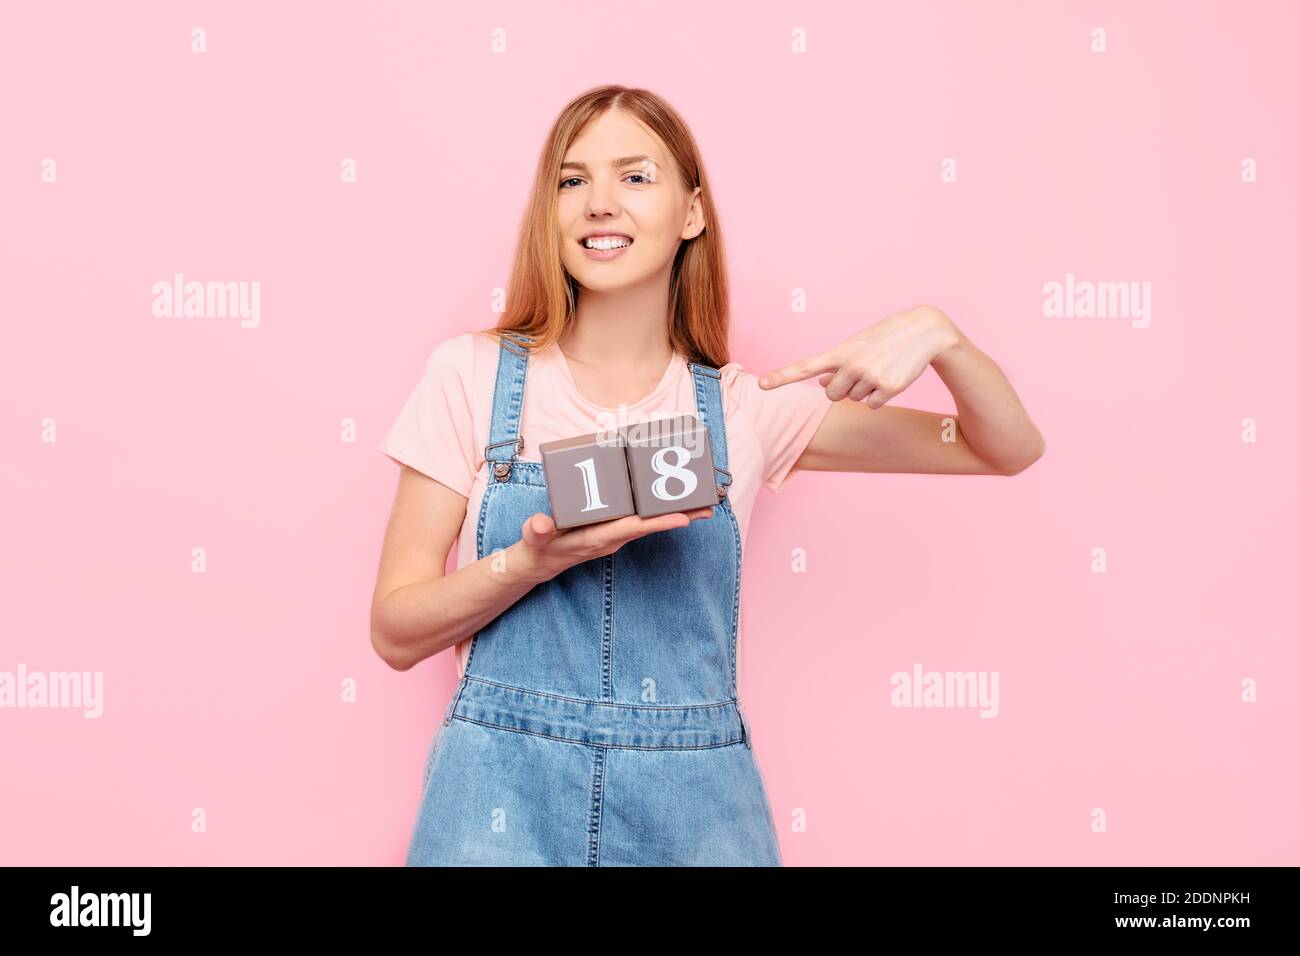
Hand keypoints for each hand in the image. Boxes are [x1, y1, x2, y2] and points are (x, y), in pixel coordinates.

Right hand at [514, 507, 714, 583]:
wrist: (539, 563)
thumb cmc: (539, 547)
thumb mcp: (534, 538)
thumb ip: (537, 530)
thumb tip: (538, 524)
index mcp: (597, 537)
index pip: (632, 528)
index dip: (658, 522)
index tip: (683, 518)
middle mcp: (612, 537)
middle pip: (651, 525)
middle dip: (680, 516)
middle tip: (710, 507)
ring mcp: (615, 535)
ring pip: (651, 523)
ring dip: (676, 513)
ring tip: (703, 503)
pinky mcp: (614, 530)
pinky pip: (642, 520)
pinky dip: (660, 511)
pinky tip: (673, 501)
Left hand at [757, 305, 958, 407]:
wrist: (923, 331)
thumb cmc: (884, 338)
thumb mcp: (857, 346)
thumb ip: (836, 365)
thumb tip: (821, 386)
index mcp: (839, 351)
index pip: (804, 366)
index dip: (782, 377)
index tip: (761, 385)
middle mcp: (851, 365)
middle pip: (832, 395)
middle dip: (843, 388)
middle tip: (862, 370)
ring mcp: (870, 377)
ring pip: (854, 400)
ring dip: (864, 389)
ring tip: (880, 368)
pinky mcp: (888, 388)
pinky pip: (872, 405)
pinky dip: (880, 397)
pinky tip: (891, 378)